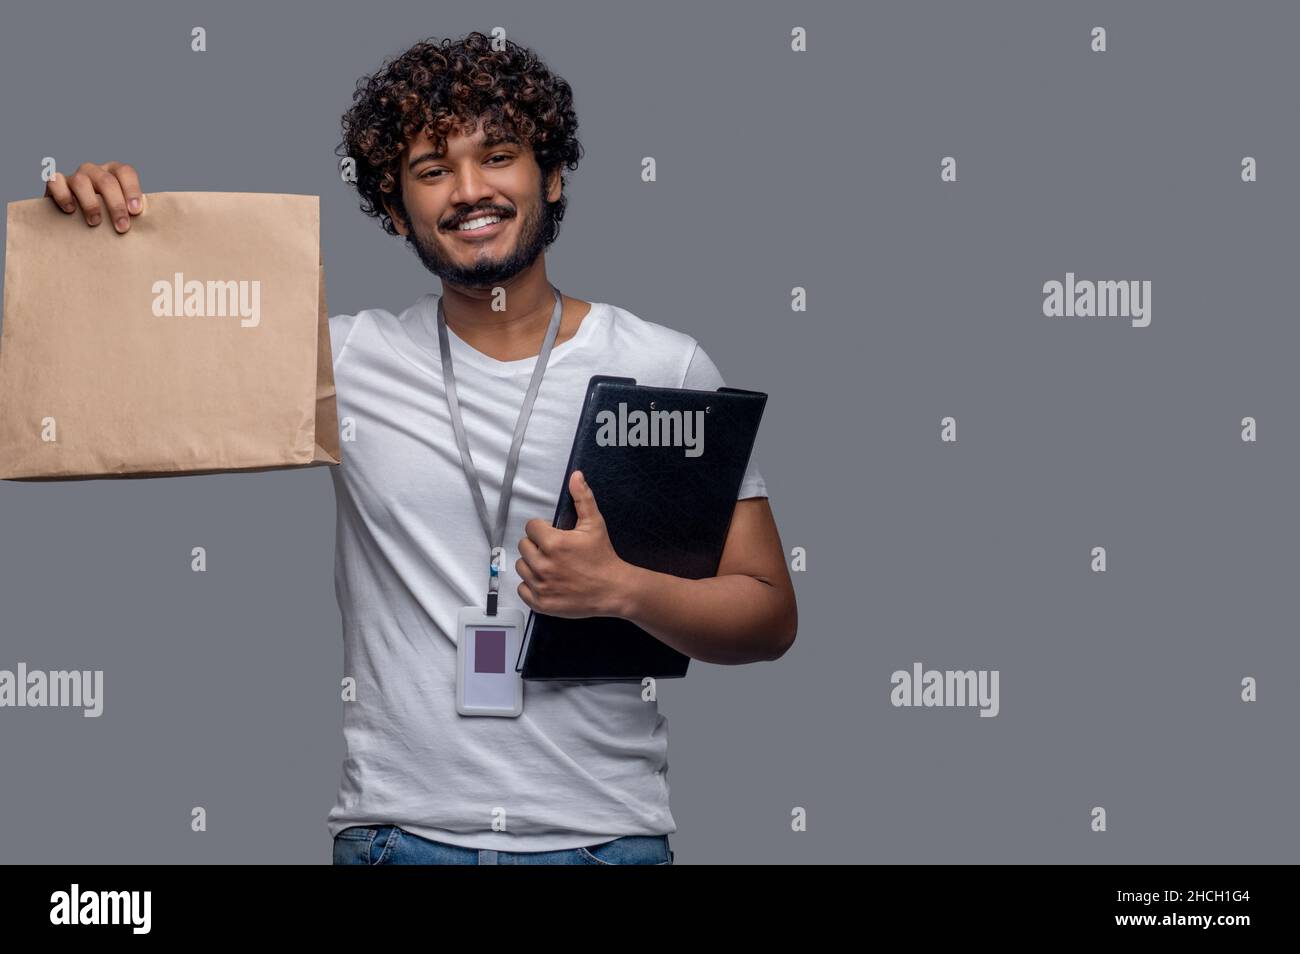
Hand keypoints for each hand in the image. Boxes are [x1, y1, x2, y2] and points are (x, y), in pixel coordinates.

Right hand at [43, 161, 144, 232]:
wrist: (76, 218)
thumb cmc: (107, 217)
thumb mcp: (121, 212)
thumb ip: (131, 214)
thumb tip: (148, 228)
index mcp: (114, 173)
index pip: (125, 172)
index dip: (132, 190)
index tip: (135, 212)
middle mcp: (95, 171)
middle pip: (107, 181)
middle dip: (116, 205)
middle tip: (122, 227)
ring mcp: (74, 176)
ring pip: (81, 181)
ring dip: (91, 204)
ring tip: (95, 222)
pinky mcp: (55, 183)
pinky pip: (55, 182)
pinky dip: (63, 195)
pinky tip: (70, 210)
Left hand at [517, 470, 637, 618]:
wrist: (614, 590)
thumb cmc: (603, 557)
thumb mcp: (595, 524)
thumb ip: (582, 498)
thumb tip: (576, 476)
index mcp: (554, 543)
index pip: (531, 528)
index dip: (543, 529)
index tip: (554, 535)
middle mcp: (544, 565)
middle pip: (523, 546)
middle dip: (537, 545)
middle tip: (554, 551)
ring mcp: (541, 586)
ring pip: (521, 567)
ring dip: (532, 564)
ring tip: (551, 566)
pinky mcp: (541, 603)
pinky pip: (522, 589)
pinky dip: (531, 586)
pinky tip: (547, 581)